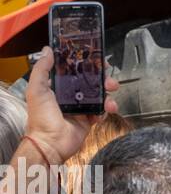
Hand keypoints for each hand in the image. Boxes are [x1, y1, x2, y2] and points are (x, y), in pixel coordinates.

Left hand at [24, 47, 118, 164]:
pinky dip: (106, 110)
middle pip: (92, 83)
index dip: (88, 65)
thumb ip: (42, 69)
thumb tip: (47, 50)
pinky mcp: (88, 120)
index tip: (98, 61)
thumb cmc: (41, 118)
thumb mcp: (37, 90)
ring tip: (110, 102)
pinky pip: (102, 111)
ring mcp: (80, 108)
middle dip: (104, 81)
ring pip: (100, 96)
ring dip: (108, 96)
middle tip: (110, 82)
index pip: (75, 72)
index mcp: (58, 88)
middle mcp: (70, 97)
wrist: (51, 143)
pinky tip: (104, 112)